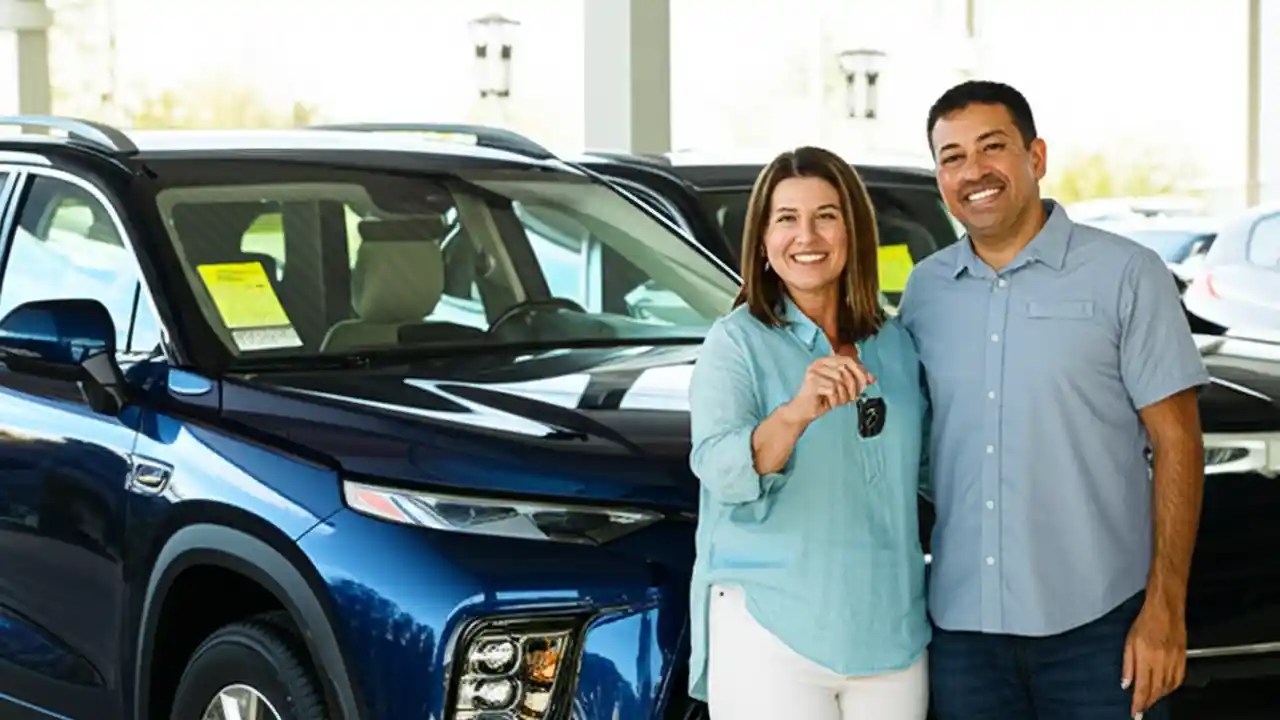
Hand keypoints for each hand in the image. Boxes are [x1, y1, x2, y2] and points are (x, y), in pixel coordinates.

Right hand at [783, 354, 874, 424]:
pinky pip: (833, 389)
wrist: (802, 411)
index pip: (848, 359)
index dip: (860, 370)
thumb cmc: (821, 399)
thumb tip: (872, 378)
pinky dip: (835, 400)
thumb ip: (855, 381)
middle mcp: (818, 363)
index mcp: (825, 361)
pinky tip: (830, 403)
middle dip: (853, 386)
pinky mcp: (812, 383)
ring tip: (839, 402)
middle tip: (851, 397)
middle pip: (845, 369)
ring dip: (844, 395)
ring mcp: (814, 372)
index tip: (868, 382)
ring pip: (840, 380)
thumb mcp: (842, 388)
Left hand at [1122, 596, 1186, 716]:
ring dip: (1159, 697)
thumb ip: (1128, 665)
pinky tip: (1165, 690)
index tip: (1135, 712)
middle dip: (1148, 702)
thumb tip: (1126, 684)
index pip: (1143, 687)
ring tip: (1150, 701)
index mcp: (1147, 656)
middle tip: (1141, 709)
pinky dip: (1171, 688)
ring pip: (1168, 687)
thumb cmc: (1146, 621)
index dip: (1139, 703)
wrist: (1166, 609)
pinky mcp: (1183, 658)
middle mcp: (1162, 661)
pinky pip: (1179, 680)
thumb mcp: (1129, 642)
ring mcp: (1174, 660)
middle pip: (1156, 690)